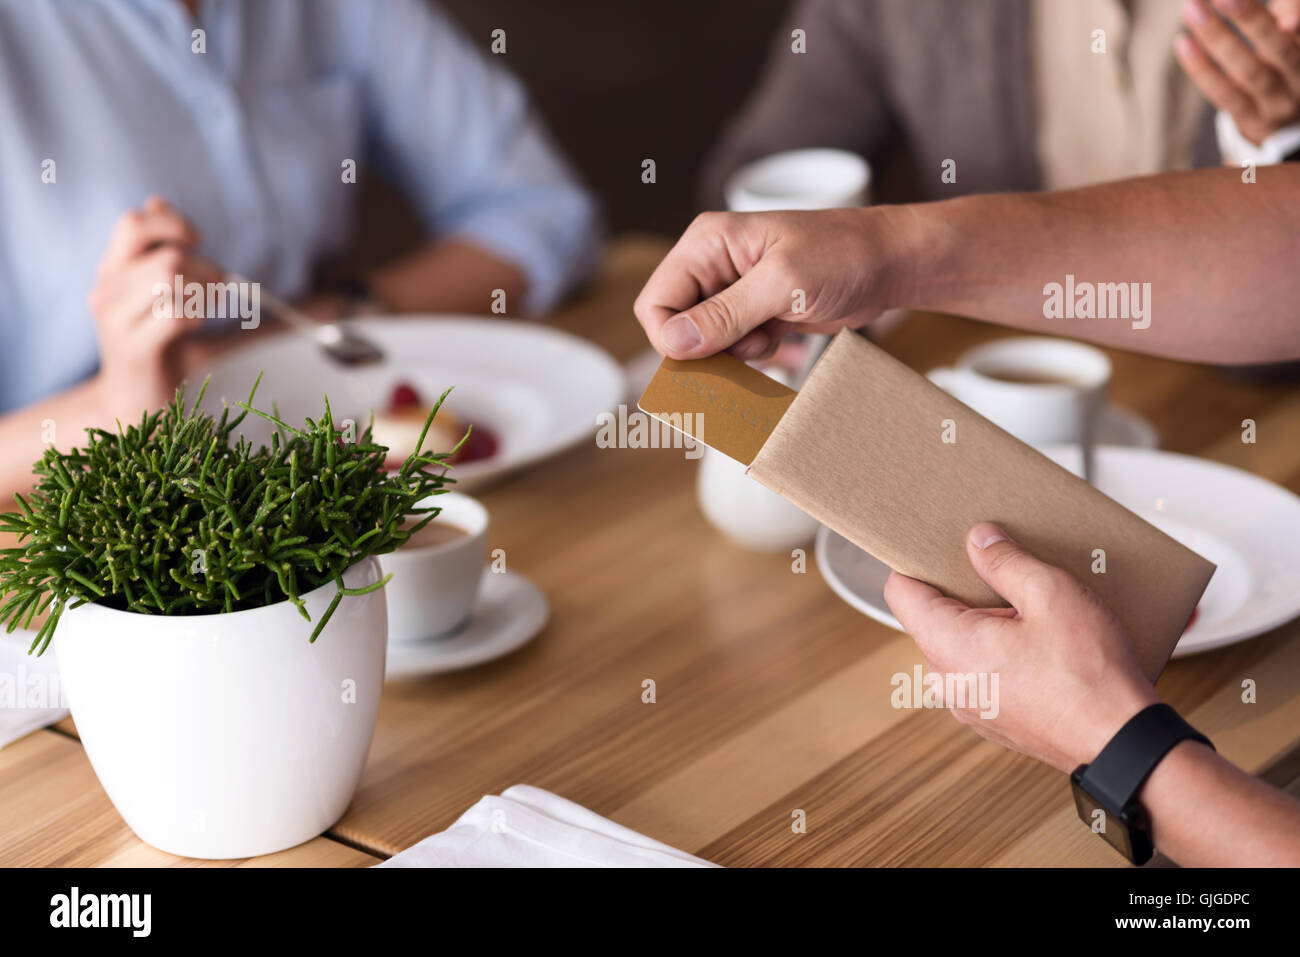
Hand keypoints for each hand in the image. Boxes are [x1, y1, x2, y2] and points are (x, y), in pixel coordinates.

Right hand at [87, 197, 222, 417]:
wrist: (134, 402)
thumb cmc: (153, 345)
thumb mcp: (151, 292)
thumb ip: (154, 250)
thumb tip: (156, 200)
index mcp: (111, 271)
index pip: (133, 223)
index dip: (172, 223)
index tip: (197, 241)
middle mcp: (107, 291)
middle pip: (165, 256)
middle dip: (206, 268)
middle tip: (218, 286)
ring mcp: (116, 321)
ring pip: (170, 279)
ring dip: (206, 290)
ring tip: (212, 304)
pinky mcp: (135, 349)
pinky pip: (175, 315)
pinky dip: (198, 314)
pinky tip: (197, 324)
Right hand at [632, 207, 913, 360]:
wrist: (890, 263)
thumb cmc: (845, 255)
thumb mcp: (783, 285)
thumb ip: (725, 315)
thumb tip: (674, 342)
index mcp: (707, 243)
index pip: (656, 302)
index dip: (672, 337)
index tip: (707, 356)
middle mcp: (712, 264)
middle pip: (675, 325)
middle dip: (707, 348)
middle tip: (747, 347)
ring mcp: (731, 289)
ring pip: (703, 342)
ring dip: (733, 354)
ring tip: (770, 336)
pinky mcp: (752, 311)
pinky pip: (730, 347)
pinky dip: (750, 354)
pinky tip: (779, 338)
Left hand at [882, 523, 1159, 773]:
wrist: (1122, 743)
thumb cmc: (1090, 677)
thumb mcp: (1050, 594)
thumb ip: (1005, 562)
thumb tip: (978, 541)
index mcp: (949, 647)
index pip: (901, 591)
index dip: (918, 561)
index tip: (941, 546)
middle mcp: (948, 681)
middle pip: (931, 616)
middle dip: (963, 591)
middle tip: (1003, 574)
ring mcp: (968, 704)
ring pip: (959, 644)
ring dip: (987, 622)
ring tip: (1030, 611)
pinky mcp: (991, 717)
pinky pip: (979, 671)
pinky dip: (999, 652)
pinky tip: (1039, 643)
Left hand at [1176, 0, 1299, 145]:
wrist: (1289, 124)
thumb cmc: (1286, 64)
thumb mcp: (1293, 40)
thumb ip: (1289, 11)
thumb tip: (1284, 16)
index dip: (1291, 12)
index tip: (1255, 2)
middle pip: (1279, 50)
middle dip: (1251, 20)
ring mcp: (1277, 104)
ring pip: (1248, 72)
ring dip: (1218, 39)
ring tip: (1192, 8)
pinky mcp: (1251, 121)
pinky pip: (1223, 94)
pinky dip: (1202, 69)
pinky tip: (1183, 43)